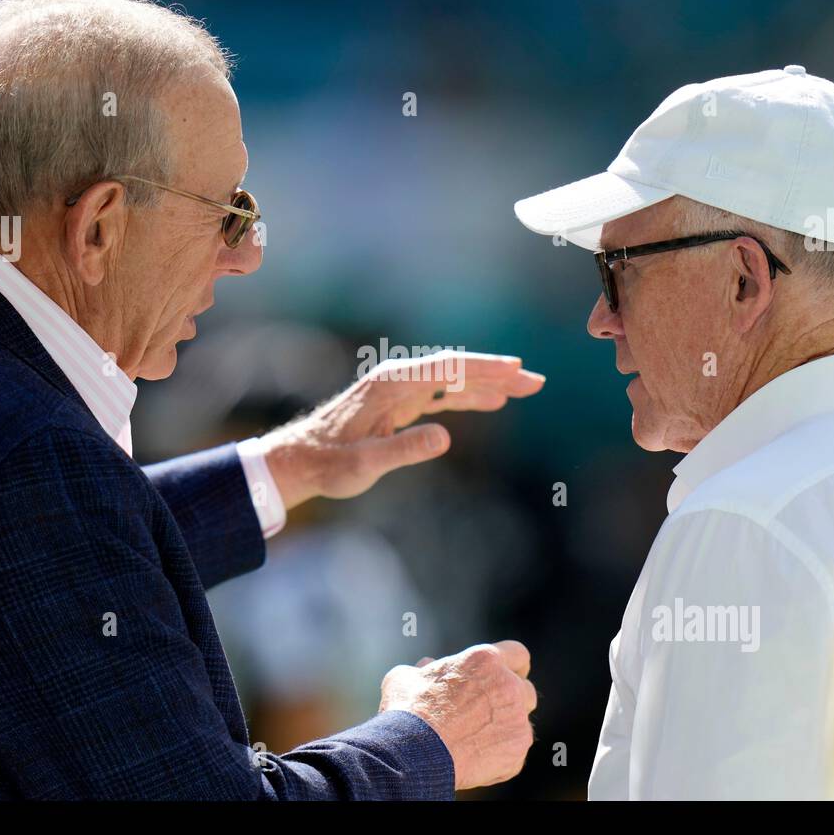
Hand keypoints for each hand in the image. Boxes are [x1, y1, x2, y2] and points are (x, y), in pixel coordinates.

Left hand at [258, 352, 544, 508]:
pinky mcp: (398, 404)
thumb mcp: (365, 466)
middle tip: (535, 381)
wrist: (297, 461)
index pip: (447, 368)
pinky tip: (491, 401)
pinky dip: (467, 396)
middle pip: (456, 370)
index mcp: (390, 385)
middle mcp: (396, 380)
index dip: (484, 368)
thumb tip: (445, 438)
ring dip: (488, 385)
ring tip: (524, 389)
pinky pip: (440, 394)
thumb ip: (403, 451)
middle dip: (497, 374)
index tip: (515, 368)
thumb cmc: (327, 465)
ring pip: (451, 381)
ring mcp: (398, 391)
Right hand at [379, 640, 536, 789]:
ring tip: (477, 741)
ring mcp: (516, 720)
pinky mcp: (516, 751)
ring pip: (521, 723)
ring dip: (506, 728)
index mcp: (486, 660)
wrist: (414, 753)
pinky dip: (499, 756)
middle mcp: (508, 686)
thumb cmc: (407, 711)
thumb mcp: (406, 677)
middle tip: (488, 713)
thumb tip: (427, 666)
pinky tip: (475, 760)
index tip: (504, 677)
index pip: (517, 654)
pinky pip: (514, 752)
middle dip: (511, 700)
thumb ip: (425, 669)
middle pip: (525, 690)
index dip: (512, 666)